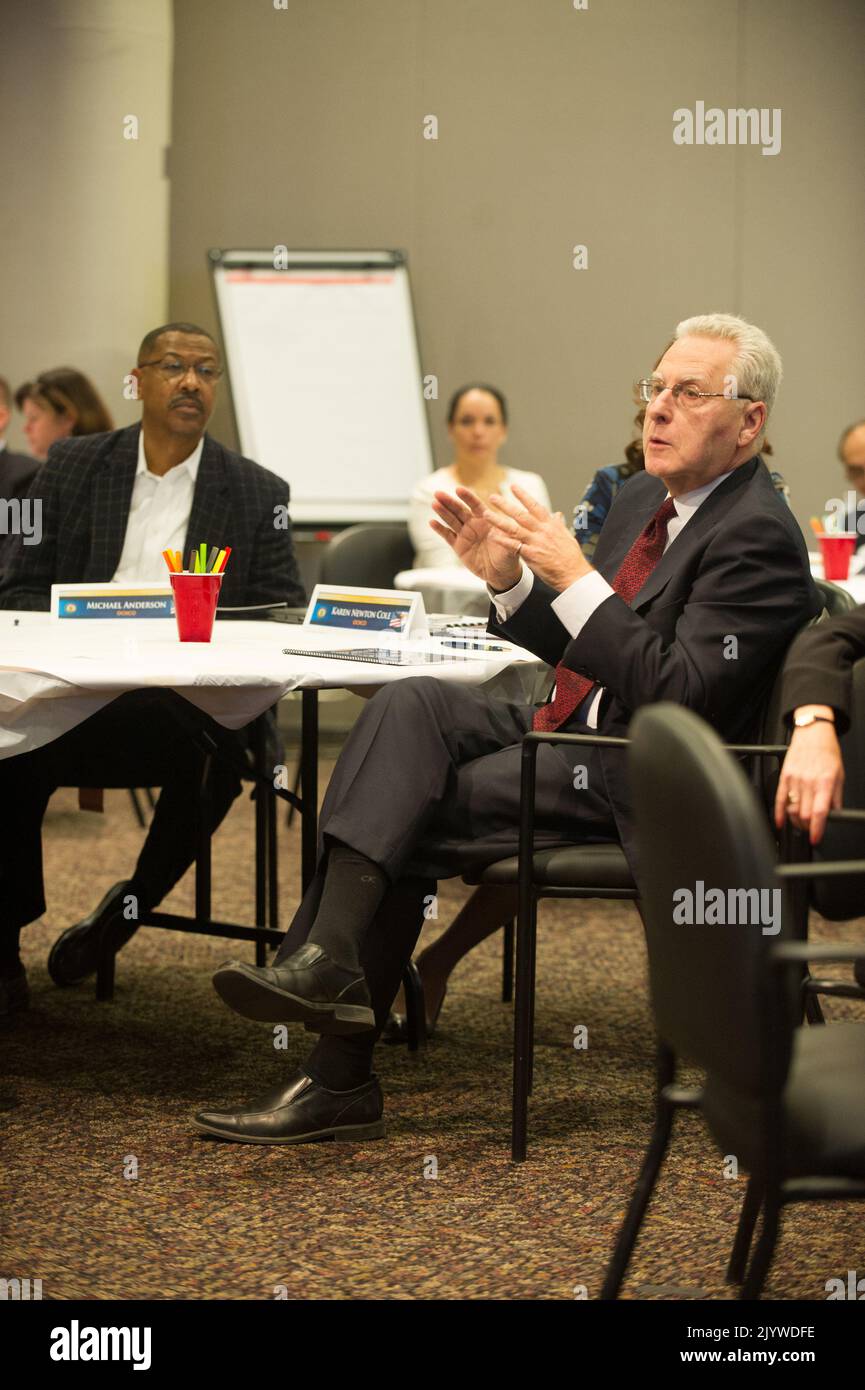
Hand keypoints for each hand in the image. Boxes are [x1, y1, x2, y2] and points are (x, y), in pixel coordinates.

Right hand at [429, 487, 522, 589]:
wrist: (501, 573)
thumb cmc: (509, 556)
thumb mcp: (512, 544)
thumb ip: (508, 535)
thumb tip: (508, 527)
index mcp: (487, 520)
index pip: (476, 505)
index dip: (467, 497)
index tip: (458, 489)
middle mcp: (474, 524)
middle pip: (460, 510)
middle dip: (449, 501)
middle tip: (438, 493)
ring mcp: (465, 534)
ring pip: (451, 520)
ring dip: (442, 512)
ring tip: (434, 503)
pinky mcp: (458, 546)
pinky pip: (448, 536)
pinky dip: (440, 529)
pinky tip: (432, 522)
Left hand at [485, 484, 591, 590]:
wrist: (574, 573)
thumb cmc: (571, 557)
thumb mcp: (567, 536)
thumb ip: (559, 524)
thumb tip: (557, 514)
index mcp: (551, 525)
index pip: (535, 506)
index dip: (523, 496)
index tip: (513, 487)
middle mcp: (542, 531)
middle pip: (521, 514)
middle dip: (506, 505)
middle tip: (493, 497)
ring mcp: (536, 542)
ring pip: (514, 528)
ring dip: (499, 521)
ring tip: (486, 514)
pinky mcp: (531, 555)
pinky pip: (514, 546)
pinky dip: (503, 541)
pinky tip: (493, 537)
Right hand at [774, 714, 843, 845]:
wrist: (812, 733)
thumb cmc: (827, 752)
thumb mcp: (840, 774)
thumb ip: (836, 797)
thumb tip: (834, 815)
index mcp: (824, 782)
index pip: (819, 812)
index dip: (817, 829)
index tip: (816, 838)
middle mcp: (808, 782)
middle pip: (804, 814)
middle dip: (807, 826)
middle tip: (811, 829)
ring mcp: (795, 779)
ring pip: (792, 809)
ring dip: (796, 821)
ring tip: (801, 823)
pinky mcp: (784, 776)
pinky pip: (779, 799)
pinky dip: (779, 813)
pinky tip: (781, 822)